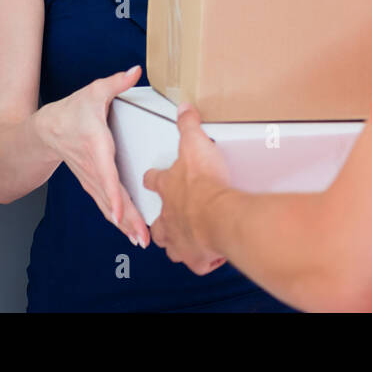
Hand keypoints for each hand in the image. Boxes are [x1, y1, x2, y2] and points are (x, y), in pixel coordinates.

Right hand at [33, 65, 149, 247]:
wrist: (45, 131)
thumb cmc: (71, 112)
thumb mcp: (93, 92)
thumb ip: (116, 83)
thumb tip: (135, 70)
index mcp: (94, 145)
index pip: (104, 172)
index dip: (112, 193)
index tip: (119, 212)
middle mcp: (93, 167)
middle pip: (110, 197)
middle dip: (127, 219)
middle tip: (143, 237)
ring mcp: (91, 178)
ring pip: (109, 205)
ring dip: (125, 225)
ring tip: (142, 241)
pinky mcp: (93, 184)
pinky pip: (107, 204)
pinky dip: (119, 220)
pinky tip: (131, 233)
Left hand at [143, 103, 231, 274]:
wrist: (218, 215)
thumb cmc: (204, 184)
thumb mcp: (195, 144)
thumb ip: (189, 126)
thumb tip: (184, 109)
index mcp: (167, 187)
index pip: (153, 180)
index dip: (153, 177)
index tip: (153, 177)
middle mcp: (169, 215)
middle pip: (158, 220)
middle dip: (162, 219)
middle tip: (171, 215)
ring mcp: (180, 238)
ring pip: (171, 243)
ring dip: (178, 241)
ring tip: (187, 237)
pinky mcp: (195, 256)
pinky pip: (197, 261)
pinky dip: (203, 259)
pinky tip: (210, 256)